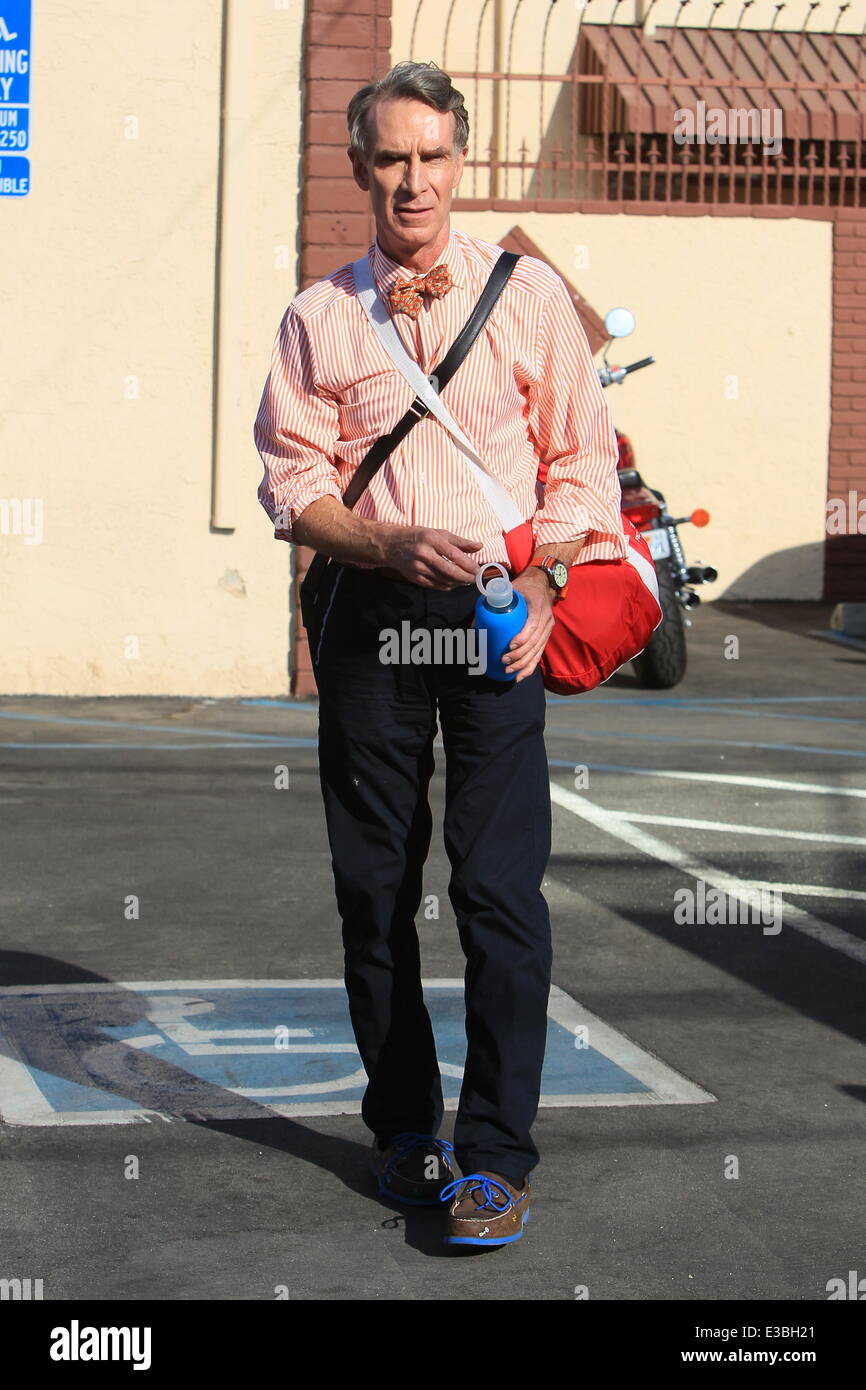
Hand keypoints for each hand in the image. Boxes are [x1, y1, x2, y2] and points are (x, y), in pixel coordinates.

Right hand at [384, 527, 482, 588]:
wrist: (392, 545)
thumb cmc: (419, 537)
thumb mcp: (439, 534)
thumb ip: (460, 542)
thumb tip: (480, 546)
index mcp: (431, 540)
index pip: (454, 555)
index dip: (468, 564)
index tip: (478, 569)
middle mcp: (424, 554)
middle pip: (450, 571)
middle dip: (466, 577)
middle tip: (475, 578)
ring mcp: (418, 568)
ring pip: (444, 581)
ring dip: (459, 583)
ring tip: (467, 580)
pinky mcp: (415, 578)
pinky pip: (436, 586)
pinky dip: (448, 586)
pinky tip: (455, 582)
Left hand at [502, 567, 554, 681]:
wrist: (541, 584)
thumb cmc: (523, 588)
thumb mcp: (510, 589)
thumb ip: (492, 602)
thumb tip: (474, 625)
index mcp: (538, 606)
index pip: (532, 626)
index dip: (522, 638)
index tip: (509, 646)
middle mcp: (546, 619)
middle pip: (535, 642)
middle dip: (519, 655)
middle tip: (503, 660)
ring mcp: (548, 629)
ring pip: (537, 651)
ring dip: (523, 664)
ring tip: (508, 671)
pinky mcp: (546, 636)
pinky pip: (539, 655)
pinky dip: (530, 667)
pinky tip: (520, 676)